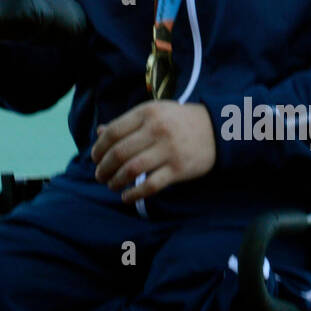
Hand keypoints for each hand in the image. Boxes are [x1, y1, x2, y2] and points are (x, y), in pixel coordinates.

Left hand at [90, 102, 215, 202]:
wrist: (216, 129)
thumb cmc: (177, 121)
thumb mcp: (152, 113)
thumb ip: (126, 123)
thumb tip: (99, 133)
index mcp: (146, 113)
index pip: (113, 132)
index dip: (99, 148)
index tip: (94, 158)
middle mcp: (156, 130)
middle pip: (119, 152)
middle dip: (104, 168)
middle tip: (99, 176)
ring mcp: (168, 150)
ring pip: (132, 169)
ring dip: (116, 181)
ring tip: (111, 185)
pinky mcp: (179, 169)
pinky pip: (150, 185)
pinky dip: (134, 194)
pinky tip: (126, 197)